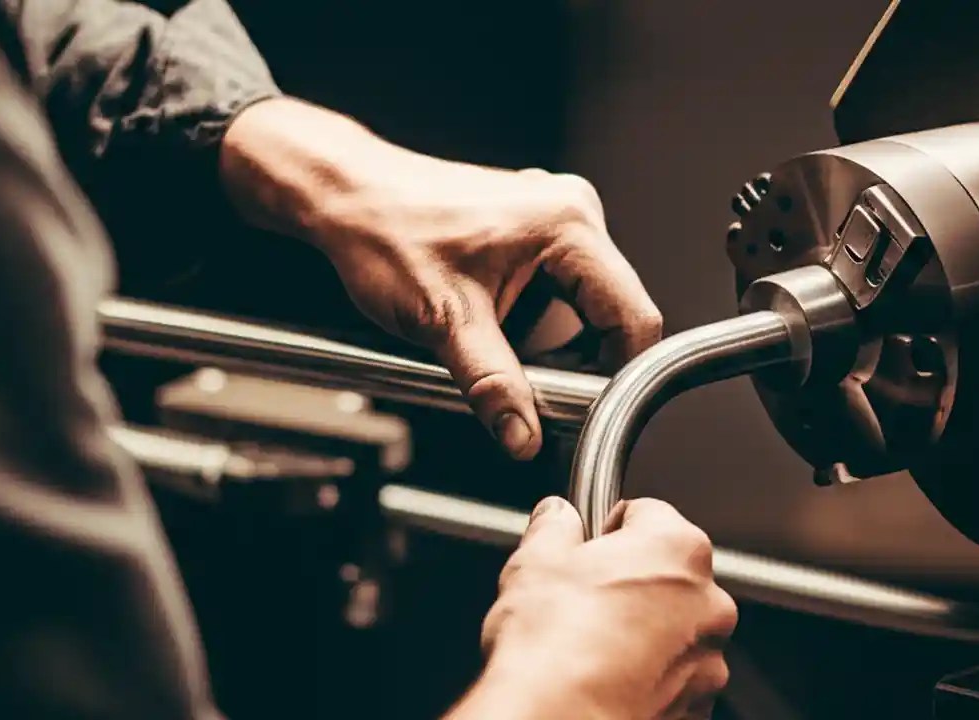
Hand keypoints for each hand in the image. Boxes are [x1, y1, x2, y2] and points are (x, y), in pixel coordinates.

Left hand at [220, 99, 661, 459]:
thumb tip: (524, 436)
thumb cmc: (387, 235)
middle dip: (574, 361)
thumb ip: (493, 384)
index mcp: (568, 226)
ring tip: (489, 348)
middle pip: (609, 315)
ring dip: (547, 343)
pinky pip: (554, 291)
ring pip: (581, 308)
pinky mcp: (530, 230)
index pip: (632, 317)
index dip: (618, 374)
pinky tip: (488, 327)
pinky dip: (529, 322)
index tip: (586, 409)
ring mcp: (552, 218)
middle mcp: (572, 213)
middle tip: (525, 389)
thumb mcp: (445, 322)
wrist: (346, 198)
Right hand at [460, 497, 736, 719]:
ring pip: (673, 628)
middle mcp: (707, 601)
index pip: (646, 513)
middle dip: (630, 581)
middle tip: (582, 598)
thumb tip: (556, 515)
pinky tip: (606, 676)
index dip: (607, 528)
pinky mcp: (697, 706)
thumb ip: (553, 525)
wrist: (561, 719)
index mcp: (676, 548)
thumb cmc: (554, 643)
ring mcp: (708, 658)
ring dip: (642, 631)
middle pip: (667, 573)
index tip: (585, 547)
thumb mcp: (536, 560)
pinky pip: (673, 677)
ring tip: (588, 644)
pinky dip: (647, 675)